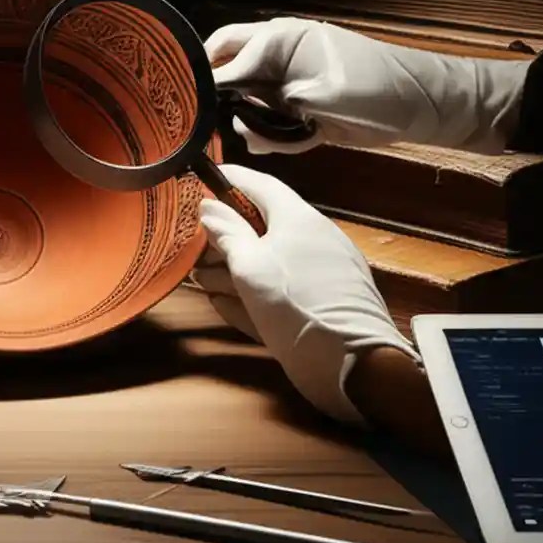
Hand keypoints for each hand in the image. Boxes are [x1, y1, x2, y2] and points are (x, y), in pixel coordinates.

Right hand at [192, 164, 418, 425]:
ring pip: (268, 262)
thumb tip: (208, 207)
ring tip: (199, 276)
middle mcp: (312, 240)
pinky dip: (249, 294)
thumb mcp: (251, 267)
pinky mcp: (320, 306)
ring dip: (231, 268)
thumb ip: (228, 234)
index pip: (261, 185)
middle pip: (262, 226)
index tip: (200, 179)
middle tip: (191, 243)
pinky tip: (223, 303)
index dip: (230, 179)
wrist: (352, 363)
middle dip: (224, 234)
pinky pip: (279, 291)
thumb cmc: (295, 303)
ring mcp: (320, 274)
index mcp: (298, 219)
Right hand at [205, 17, 528, 154]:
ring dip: (245, 119)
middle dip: (219, 97)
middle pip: (228, 69)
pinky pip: (266, 121)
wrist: (422, 109)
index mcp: (283, 37)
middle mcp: (279, 55)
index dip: (208, 79)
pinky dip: (267, 135)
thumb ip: (265, 97)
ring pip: (244, 99)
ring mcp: (288, 81)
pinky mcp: (298, 108)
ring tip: (256, 136)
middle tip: (208, 124)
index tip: (193, 109)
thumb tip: (220, 103)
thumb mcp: (316, 92)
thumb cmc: (376, 89)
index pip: (227, 51)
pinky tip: (276, 143)